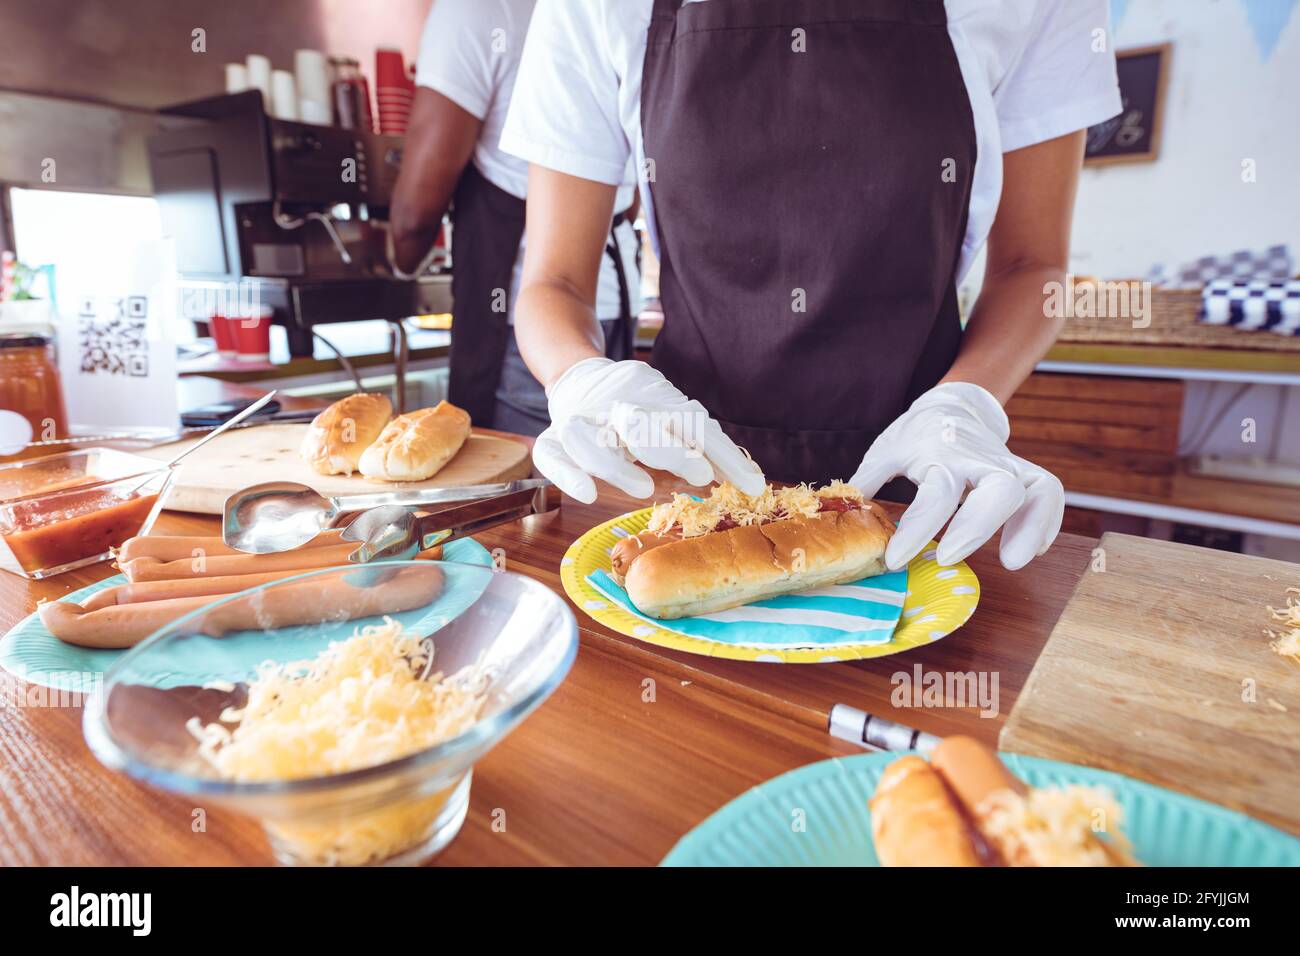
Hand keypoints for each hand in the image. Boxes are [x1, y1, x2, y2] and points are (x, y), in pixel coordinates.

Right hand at [535, 358, 765, 502]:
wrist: (578, 376)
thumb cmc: (636, 407)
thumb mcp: (671, 416)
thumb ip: (701, 445)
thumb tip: (747, 480)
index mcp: (653, 397)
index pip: (692, 422)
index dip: (722, 453)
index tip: (751, 484)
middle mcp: (616, 405)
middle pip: (638, 423)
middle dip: (668, 448)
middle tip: (698, 473)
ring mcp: (582, 420)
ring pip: (589, 437)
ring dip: (617, 465)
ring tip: (644, 489)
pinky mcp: (554, 438)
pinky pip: (553, 454)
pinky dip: (568, 474)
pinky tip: (588, 494)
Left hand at [849, 382, 1063, 570]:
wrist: (955, 404)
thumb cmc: (915, 436)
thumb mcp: (885, 451)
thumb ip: (865, 485)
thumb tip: (839, 521)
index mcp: (939, 451)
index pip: (936, 493)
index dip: (917, 529)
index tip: (896, 559)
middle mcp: (978, 457)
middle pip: (999, 486)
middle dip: (978, 525)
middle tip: (949, 558)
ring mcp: (1007, 464)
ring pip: (1036, 487)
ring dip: (1030, 525)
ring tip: (1013, 561)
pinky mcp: (1025, 473)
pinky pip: (1049, 493)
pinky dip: (1046, 521)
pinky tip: (1030, 550)